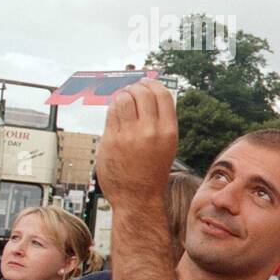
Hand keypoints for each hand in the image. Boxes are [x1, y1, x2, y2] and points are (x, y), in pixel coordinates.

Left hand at [94, 79, 178, 209]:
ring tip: (122, 100)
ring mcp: (129, 135)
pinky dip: (112, 108)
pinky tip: (115, 113)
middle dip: (134, 87)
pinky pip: (111, 113)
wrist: (138, 197)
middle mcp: (150, 131)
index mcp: (168, 132)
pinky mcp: (111, 140)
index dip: (152, 84)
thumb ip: (159, 122)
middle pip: (141, 92)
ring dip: (121, 95)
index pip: (161, 94)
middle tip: (131, 90)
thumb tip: (149, 95)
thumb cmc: (151, 170)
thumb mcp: (166, 145)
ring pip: (122, 99)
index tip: (146, 82)